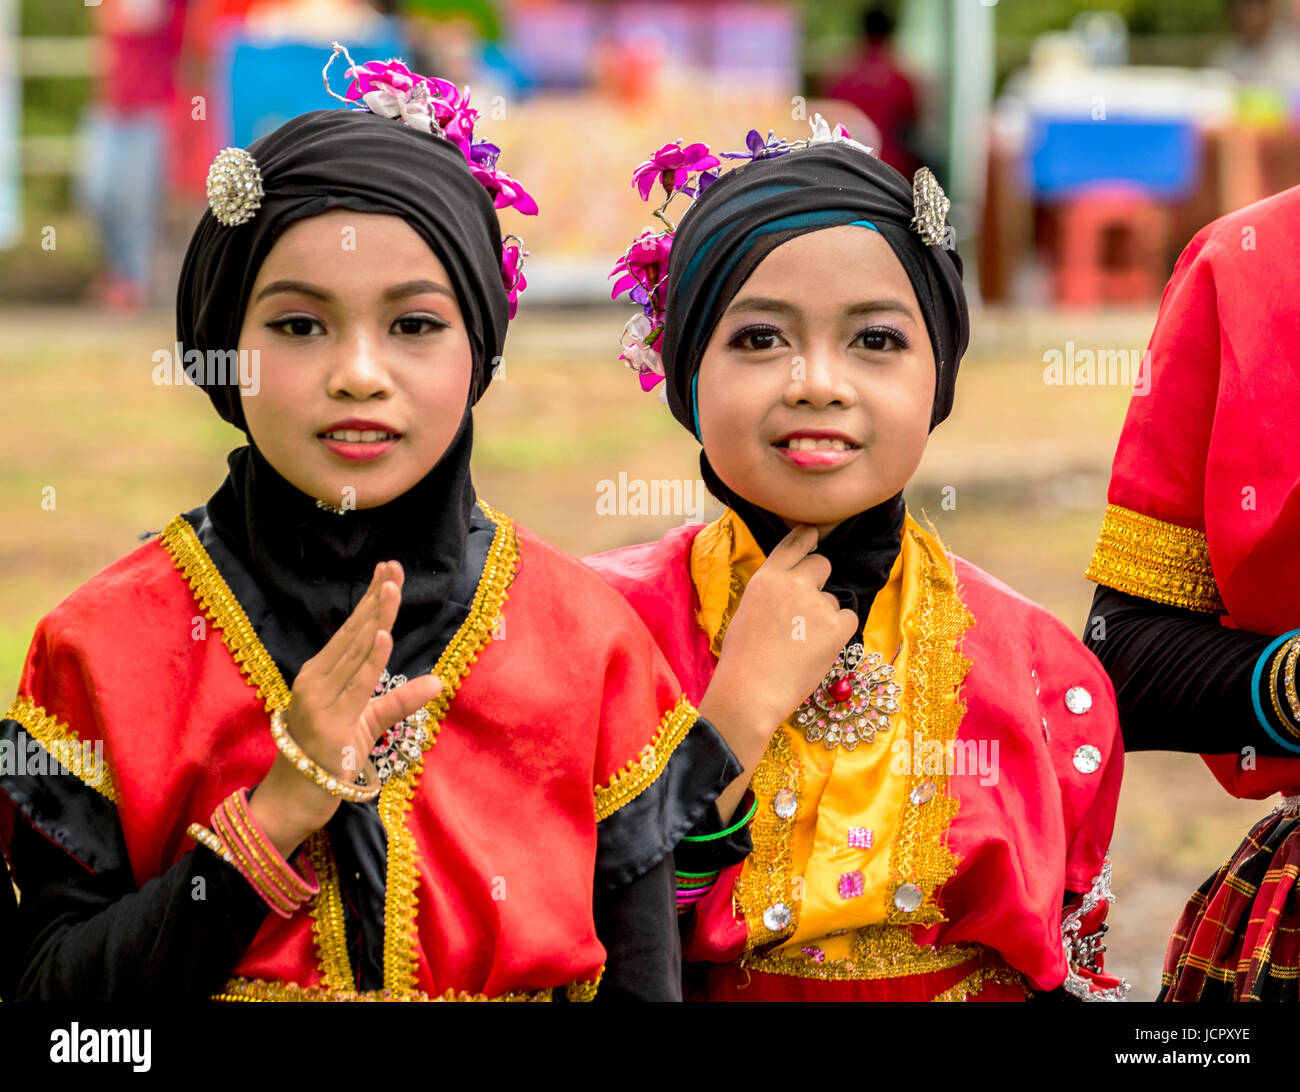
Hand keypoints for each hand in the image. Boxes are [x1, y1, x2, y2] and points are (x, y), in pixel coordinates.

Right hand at [248, 561, 442, 855]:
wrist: (295, 799)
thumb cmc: (329, 757)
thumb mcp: (369, 723)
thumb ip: (400, 701)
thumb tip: (438, 682)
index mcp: (322, 673)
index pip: (352, 629)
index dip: (371, 599)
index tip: (388, 569)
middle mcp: (316, 679)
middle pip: (353, 632)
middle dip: (376, 598)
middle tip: (393, 566)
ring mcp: (320, 699)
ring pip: (355, 651)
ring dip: (375, 618)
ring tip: (392, 587)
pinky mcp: (330, 722)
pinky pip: (356, 685)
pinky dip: (370, 659)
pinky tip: (382, 634)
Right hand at [699, 525, 857, 815]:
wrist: (750, 691)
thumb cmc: (741, 659)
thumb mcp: (747, 611)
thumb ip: (771, 593)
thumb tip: (791, 591)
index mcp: (766, 578)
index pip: (793, 544)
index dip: (807, 538)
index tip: (814, 536)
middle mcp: (793, 583)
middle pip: (822, 564)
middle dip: (819, 581)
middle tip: (808, 608)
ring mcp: (817, 604)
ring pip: (833, 600)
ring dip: (825, 617)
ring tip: (803, 644)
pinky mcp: (837, 627)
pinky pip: (848, 619)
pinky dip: (839, 633)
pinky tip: (819, 649)